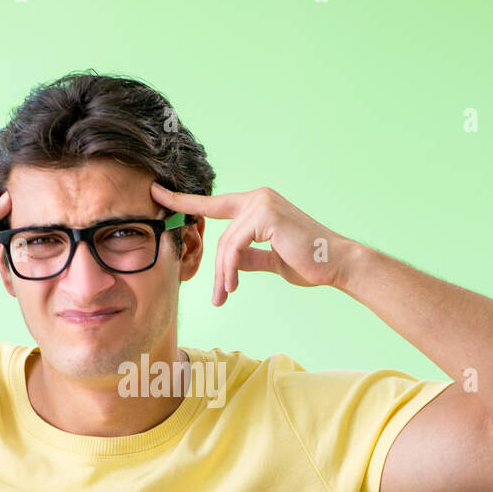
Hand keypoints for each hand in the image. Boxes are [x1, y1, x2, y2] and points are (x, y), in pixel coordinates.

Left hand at [150, 182, 352, 305]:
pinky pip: (235, 246)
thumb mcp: (270, 259)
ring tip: (226, 297)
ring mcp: (261, 203)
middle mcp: (257, 197)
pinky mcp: (265, 215)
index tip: (157, 195)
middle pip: (220, 234)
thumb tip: (229, 263)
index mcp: (257, 203)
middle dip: (215, 267)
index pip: (214, 203)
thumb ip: (248, 256)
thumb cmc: (309, 261)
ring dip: (224, 275)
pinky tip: (234, 287)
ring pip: (226, 243)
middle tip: (216, 296)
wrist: (336, 264)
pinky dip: (231, 270)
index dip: (184, 200)